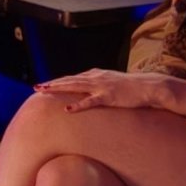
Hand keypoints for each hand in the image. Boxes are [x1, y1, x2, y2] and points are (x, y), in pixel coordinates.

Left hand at [34, 68, 167, 112]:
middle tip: (36, 87)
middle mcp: (96, 77)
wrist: (149, 87)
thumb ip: (101, 86)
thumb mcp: (113, 84)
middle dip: (52, 84)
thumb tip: (91, 93)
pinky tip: (67, 110)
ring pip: (75, 87)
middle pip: (69, 80)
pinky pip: (90, 102)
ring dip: (59, 89)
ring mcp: (102, 86)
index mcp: (97, 74)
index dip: (58, 81)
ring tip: (44, 92)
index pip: (73, 78)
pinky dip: (78, 105)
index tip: (45, 84)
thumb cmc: (132, 88)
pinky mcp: (108, 97)